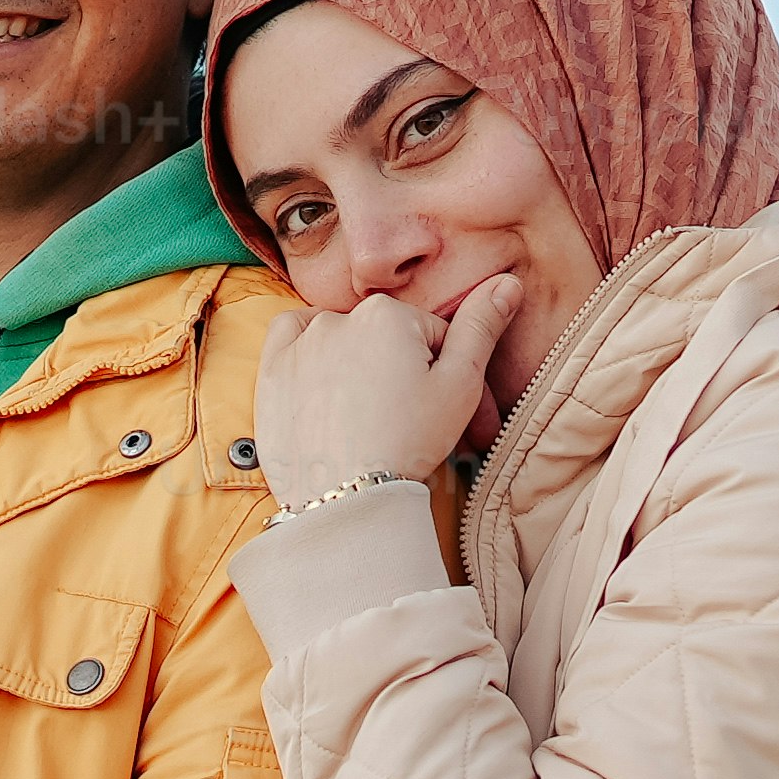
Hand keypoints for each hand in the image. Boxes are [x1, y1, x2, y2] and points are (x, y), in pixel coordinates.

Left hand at [256, 276, 518, 506]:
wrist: (344, 497)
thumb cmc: (407, 442)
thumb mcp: (460, 385)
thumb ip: (481, 327)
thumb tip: (507, 281)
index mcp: (389, 314)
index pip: (430, 338)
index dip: (444, 377)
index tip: (447, 415)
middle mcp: (340, 317)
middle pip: (386, 341)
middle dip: (403, 375)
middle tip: (411, 425)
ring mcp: (301, 342)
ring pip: (343, 339)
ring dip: (357, 363)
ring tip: (367, 411)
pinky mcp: (272, 369)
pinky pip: (290, 336)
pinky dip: (308, 349)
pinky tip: (323, 378)